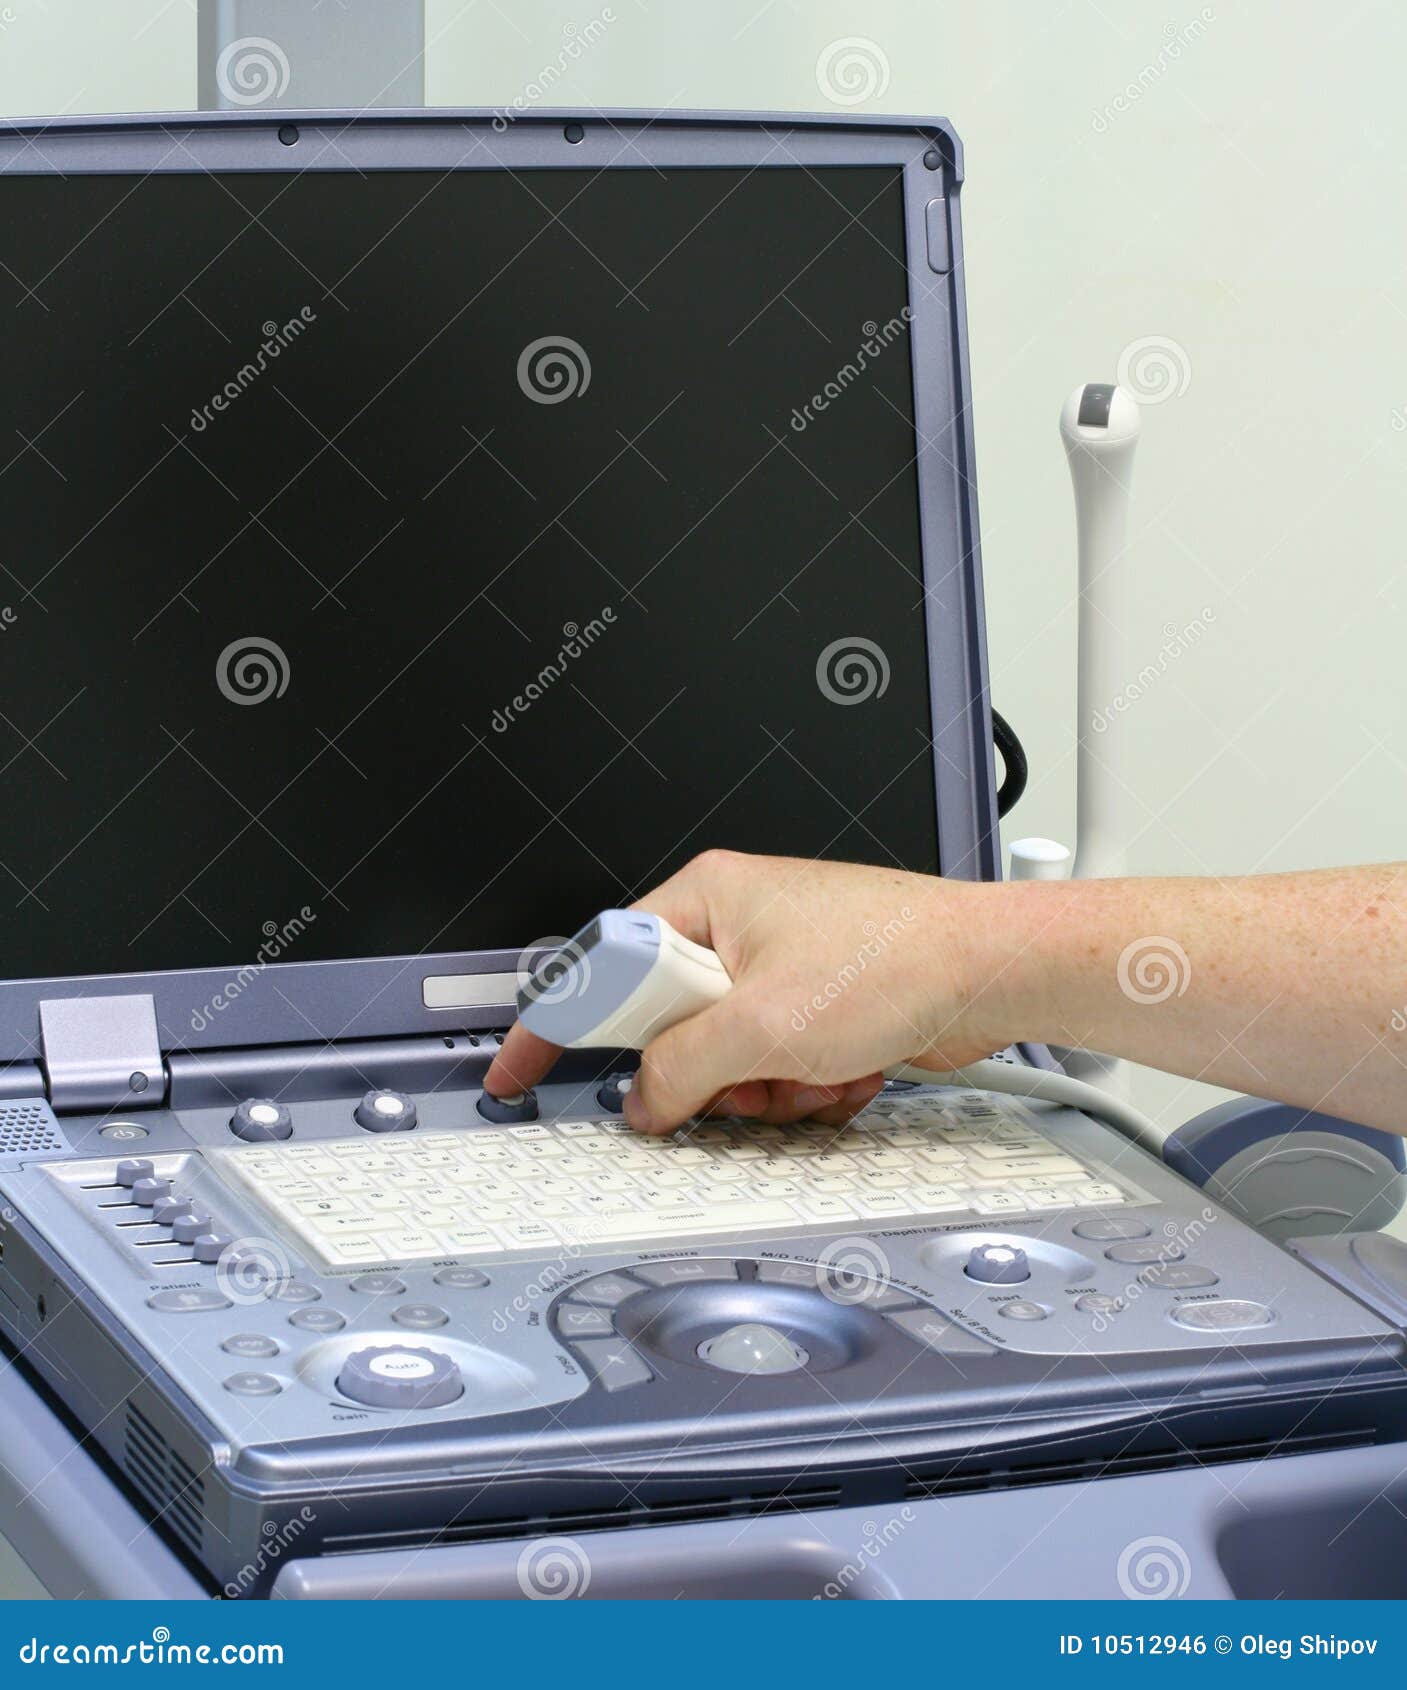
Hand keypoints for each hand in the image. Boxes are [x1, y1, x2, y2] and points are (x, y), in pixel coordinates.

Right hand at [484, 850, 1009, 1133]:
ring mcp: (781, 973)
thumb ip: (682, 1067)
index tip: (518, 1070)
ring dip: (766, 1089)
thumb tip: (642, 1099)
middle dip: (711, 1070)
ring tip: (813, 1068)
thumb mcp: (764, 1022)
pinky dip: (806, 1088)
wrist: (994, 974)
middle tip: (744, 1069)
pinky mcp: (819, 1011)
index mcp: (707, 899)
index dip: (556, 1022)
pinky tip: (847, 1070)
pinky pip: (776, 1072)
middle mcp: (740, 930)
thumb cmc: (896, 956)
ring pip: (726, 1063)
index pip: (602, 963)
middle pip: (671, 1026)